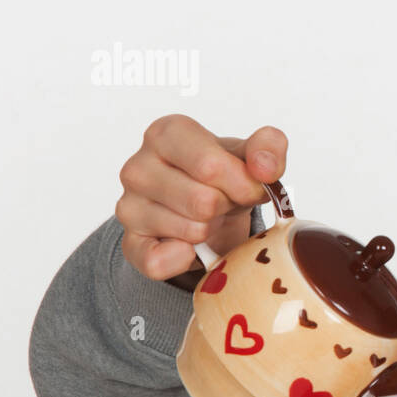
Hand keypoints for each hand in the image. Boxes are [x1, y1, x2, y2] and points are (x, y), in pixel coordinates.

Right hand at [116, 113, 288, 281]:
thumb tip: (265, 168)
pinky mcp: (130, 244)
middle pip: (203, 202)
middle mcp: (138, 167)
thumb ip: (268, 148)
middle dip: (227, 207)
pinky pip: (160, 263)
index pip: (211, 166)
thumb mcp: (252, 155)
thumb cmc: (225, 176)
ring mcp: (128, 207)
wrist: (208, 208)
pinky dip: (186, 260)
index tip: (250, 187)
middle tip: (225, 202)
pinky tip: (190, 245)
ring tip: (208, 218)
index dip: (242, 184)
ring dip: (211, 231)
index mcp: (167, 134)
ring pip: (192, 232)